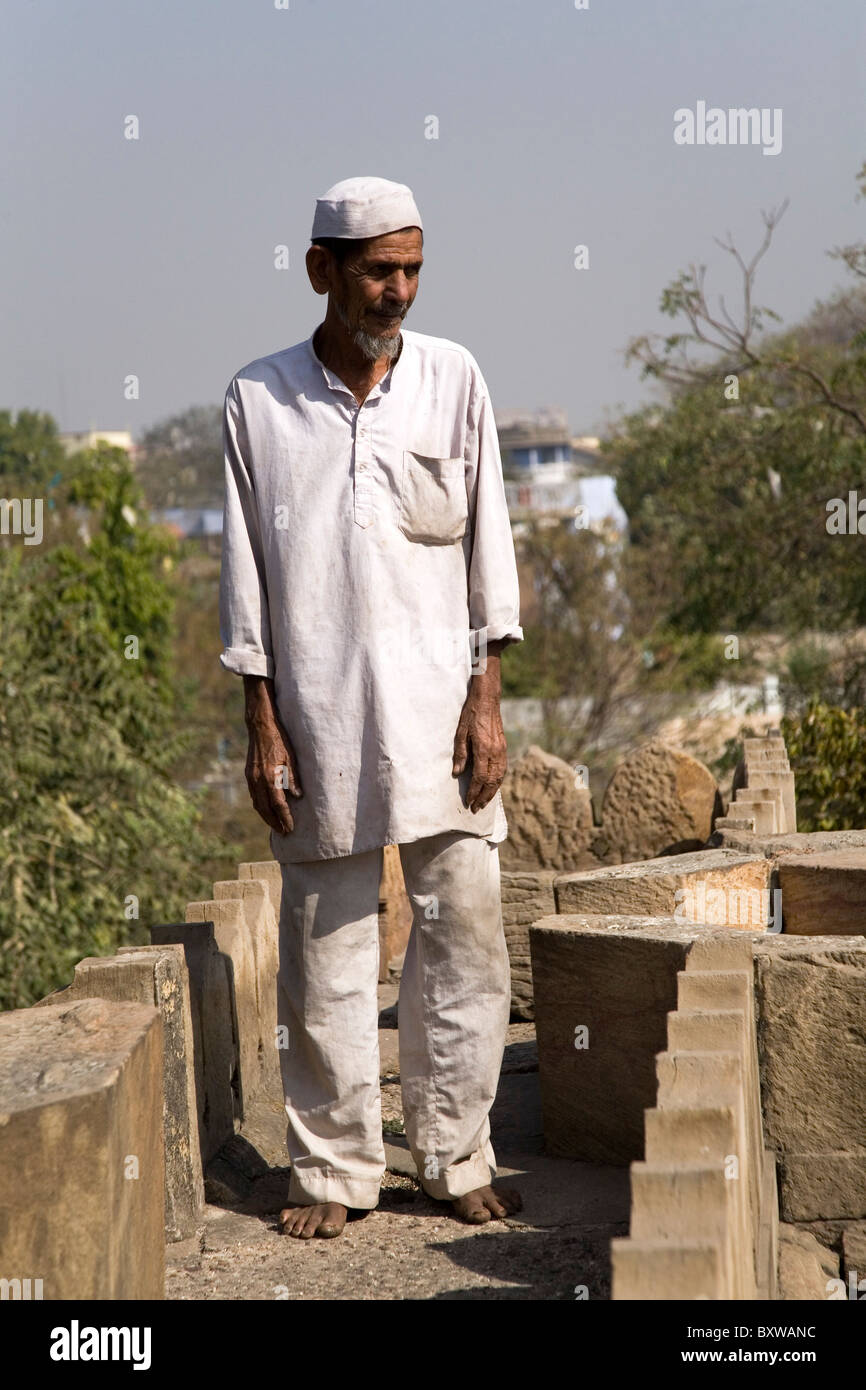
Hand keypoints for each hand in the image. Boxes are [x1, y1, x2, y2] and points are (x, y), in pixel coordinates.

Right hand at [242, 676, 302, 834]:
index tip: (291, 828)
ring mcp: (251, 778)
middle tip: (283, 832)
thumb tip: (297, 797)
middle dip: (275, 822)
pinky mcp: (248, 774)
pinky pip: (253, 796)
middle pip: (265, 808)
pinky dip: (260, 806)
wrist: (260, 726)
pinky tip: (266, 810)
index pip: (278, 804)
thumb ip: (293, 778)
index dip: (285, 817)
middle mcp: (258, 780)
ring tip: (275, 826)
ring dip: (266, 817)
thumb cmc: (279, 739)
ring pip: (257, 804)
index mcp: (270, 777)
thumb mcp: (291, 757)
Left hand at [452, 644, 506, 812]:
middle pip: (491, 781)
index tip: (468, 802)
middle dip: (484, 796)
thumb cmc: (471, 715)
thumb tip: (457, 774)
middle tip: (476, 808)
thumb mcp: (460, 734)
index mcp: (484, 749)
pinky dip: (498, 781)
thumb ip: (460, 755)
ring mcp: (502, 750)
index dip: (474, 792)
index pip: (479, 777)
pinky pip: (503, 769)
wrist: (487, 700)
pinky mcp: (504, 747)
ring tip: (484, 801)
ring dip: (492, 791)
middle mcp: (495, 752)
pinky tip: (492, 786)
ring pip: (499, 777)